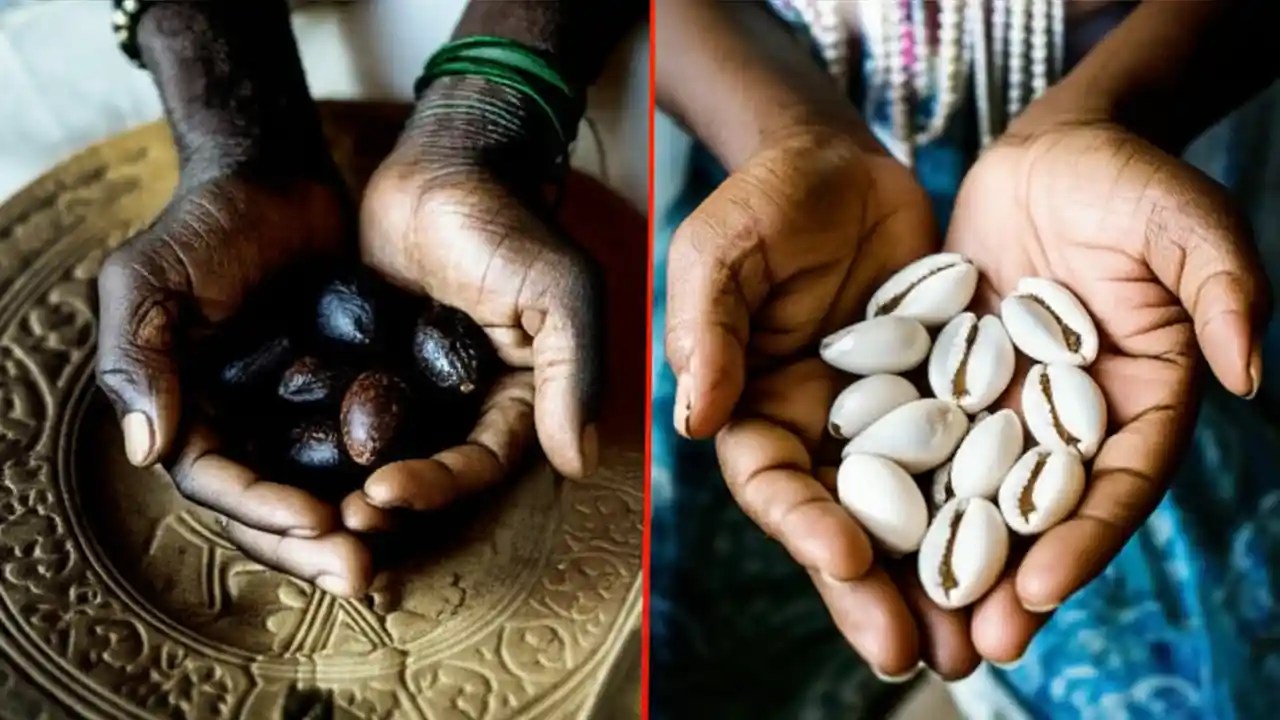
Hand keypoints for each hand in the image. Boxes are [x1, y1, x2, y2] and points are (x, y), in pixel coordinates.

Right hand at [96, 165, 375, 597]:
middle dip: (309, 547)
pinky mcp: (347, 397)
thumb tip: (145, 450)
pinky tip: (420, 499)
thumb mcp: (150, 282)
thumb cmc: (203, 227)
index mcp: (188, 415)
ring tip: (388, 556)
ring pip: (321, 492)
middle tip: (361, 574)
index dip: (260, 509)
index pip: (217, 483)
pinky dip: (387, 478)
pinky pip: (366, 449)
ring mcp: (296, 418)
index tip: (314, 520)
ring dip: (351, 531)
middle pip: (271, 508)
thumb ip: (139, 360)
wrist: (276, 182)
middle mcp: (242, 429)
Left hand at [345, 84, 602, 531]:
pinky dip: (314, 435)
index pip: (482, 464)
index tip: (382, 493)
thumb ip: (573, 374)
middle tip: (334, 520)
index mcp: (519, 398)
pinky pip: (340, 411)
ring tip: (303, 502)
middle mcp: (466, 404)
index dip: (437, 487)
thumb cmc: (508, 224)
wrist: (440, 164)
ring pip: (380, 452)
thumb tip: (580, 462)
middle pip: (428, 471)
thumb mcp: (560, 293)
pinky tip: (272, 452)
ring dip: (344, 482)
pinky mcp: (367, 364)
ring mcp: (413, 387)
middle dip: (384, 501)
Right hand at [665, 125, 982, 677]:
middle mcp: (819, 432)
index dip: (803, 525)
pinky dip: (992, 513)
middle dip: (870, 592)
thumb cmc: (765, 201)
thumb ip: (707, 329)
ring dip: (934, 580)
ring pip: (910, 514)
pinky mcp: (942, 399)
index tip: (845, 559)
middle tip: (909, 653)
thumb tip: (694, 421)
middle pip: (842, 524)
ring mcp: (883, 421)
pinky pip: (968, 460)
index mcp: (755, 409)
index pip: (771, 483)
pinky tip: (1025, 557)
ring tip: (970, 642)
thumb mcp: (721, 252)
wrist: (841, 165)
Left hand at [945, 117, 1268, 661]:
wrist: (1049, 154)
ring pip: (972, 496)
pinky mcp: (946, 384)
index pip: (1117, 485)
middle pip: (1039, 514)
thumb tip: (1248, 369)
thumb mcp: (1183, 222)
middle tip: (974, 643)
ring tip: (915, 621)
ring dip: (947, 562)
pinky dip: (897, 492)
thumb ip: (1219, 286)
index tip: (1045, 588)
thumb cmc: (1129, 182)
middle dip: (1010, 580)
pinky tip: (861, 535)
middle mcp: (1067, 420)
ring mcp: (1003, 407)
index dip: (1086, 539)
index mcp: (1136, 402)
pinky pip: (917, 444)